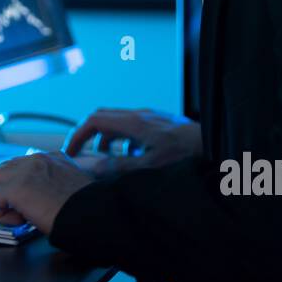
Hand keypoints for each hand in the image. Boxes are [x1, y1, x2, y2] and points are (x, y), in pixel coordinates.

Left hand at [0, 152, 93, 234]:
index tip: (26, 200)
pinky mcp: (15, 187)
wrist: (91, 215)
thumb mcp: (72, 185)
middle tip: (21, 210)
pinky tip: (21, 222)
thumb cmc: (86, 208)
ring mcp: (24, 171)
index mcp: (52, 157)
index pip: (20, 163)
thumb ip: (54, 181)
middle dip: (6, 190)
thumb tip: (41, 195)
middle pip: (1, 169)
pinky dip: (3, 215)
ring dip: (2, 200)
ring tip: (21, 215)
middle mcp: (37, 159)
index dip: (18, 183)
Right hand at [63, 107, 201, 176]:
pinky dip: (123, 138)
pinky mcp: (158, 121)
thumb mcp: (150, 165)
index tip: (70, 151)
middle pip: (102, 117)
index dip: (78, 135)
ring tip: (108, 159)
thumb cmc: (185, 154)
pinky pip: (131, 125)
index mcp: (134, 123)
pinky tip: (133, 155)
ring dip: (107, 138)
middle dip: (88, 135)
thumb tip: (97, 167)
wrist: (211, 142)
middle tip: (81, 153)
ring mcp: (149, 116)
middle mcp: (139, 114)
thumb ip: (120, 166)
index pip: (94, 121)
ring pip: (117, 121)